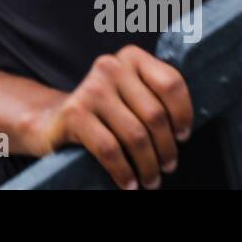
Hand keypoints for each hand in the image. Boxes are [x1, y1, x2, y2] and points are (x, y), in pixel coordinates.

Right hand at [27, 45, 191, 189]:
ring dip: (148, 166)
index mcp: (131, 57)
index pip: (171, 84)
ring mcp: (90, 88)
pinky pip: (110, 150)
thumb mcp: (132, 95)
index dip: (183, 115)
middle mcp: (110, 66)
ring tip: (151, 181)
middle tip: (167, 167)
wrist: (54, 121)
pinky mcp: (74, 113)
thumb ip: (156, 97)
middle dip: (166, 149)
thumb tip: (187, 129)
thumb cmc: (107, 114)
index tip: (183, 137)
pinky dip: (123, 173)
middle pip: (155, 115)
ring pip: (136, 135)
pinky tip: (128, 184)